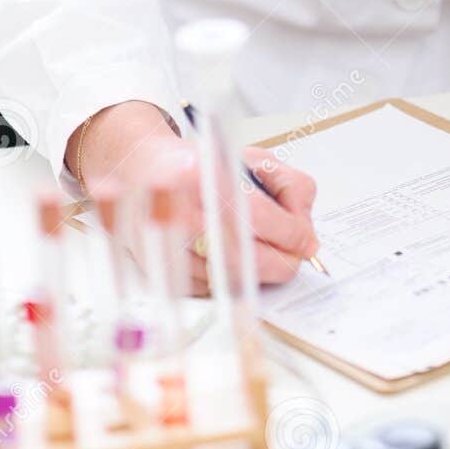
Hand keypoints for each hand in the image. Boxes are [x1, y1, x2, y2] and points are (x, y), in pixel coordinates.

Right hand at [69, 101, 317, 292]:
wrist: (143, 172)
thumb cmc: (204, 164)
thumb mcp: (251, 159)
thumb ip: (288, 186)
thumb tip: (306, 232)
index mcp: (201, 174)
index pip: (257, 215)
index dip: (289, 232)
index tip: (306, 239)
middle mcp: (178, 212)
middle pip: (245, 256)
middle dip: (281, 262)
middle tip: (296, 257)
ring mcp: (166, 246)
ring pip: (230, 278)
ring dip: (259, 274)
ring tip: (270, 256)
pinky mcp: (161, 271)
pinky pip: (211, 289)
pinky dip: (233, 280)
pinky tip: (237, 261)